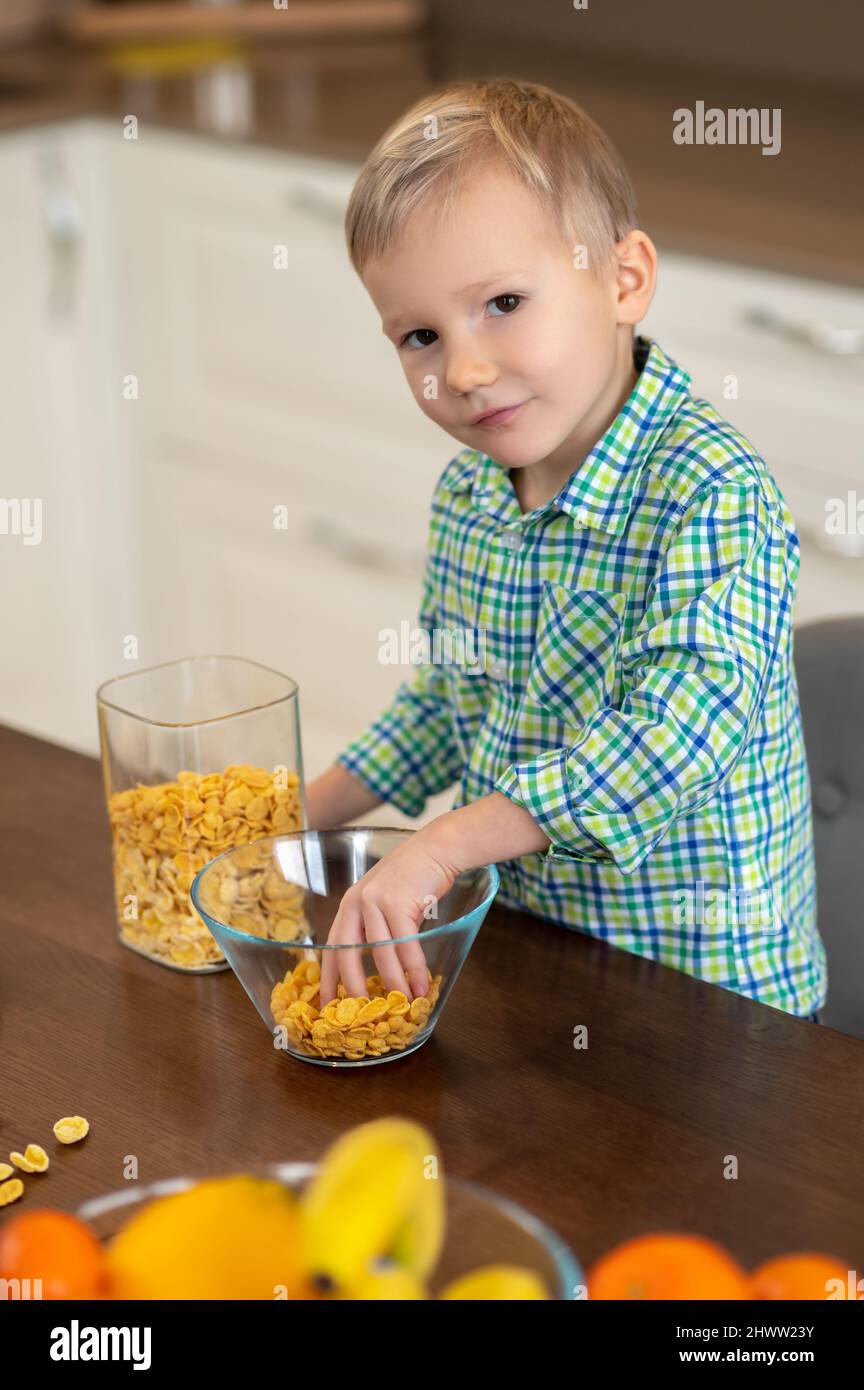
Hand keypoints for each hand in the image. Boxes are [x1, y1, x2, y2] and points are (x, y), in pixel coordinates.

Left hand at [319, 827, 460, 1005]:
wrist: (437, 848)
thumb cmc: (414, 877)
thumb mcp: (386, 901)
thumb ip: (378, 929)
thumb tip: (382, 969)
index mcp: (349, 905)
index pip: (331, 946)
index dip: (328, 977)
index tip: (327, 1003)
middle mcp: (356, 902)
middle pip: (348, 953)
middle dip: (354, 986)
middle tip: (363, 1012)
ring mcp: (375, 900)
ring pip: (381, 953)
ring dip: (393, 982)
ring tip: (402, 1005)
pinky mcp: (398, 901)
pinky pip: (405, 944)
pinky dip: (415, 968)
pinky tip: (421, 985)